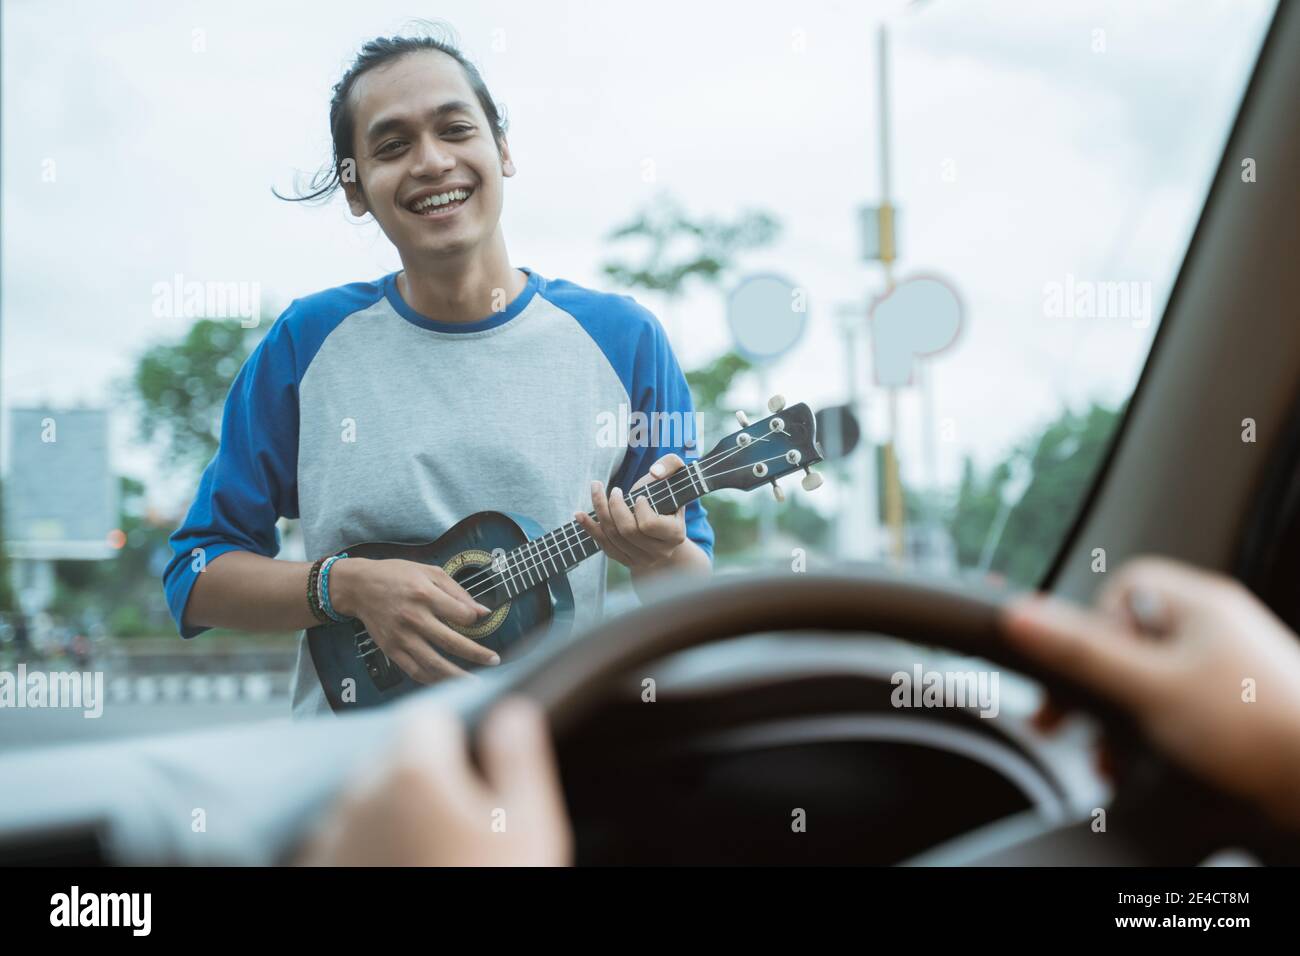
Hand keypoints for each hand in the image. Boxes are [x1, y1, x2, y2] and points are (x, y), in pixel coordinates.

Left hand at [296, 696, 572, 865]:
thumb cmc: (489, 885)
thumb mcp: (529, 824)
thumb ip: (518, 756)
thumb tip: (512, 711)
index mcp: (415, 772)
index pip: (427, 717)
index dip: (456, 734)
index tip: (473, 764)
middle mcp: (361, 796)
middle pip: (392, 758)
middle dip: (422, 775)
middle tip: (460, 820)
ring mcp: (333, 837)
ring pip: (364, 800)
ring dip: (390, 812)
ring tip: (429, 853)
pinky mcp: (319, 869)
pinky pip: (342, 841)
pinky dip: (365, 847)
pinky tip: (397, 867)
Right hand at [328, 557, 497, 683]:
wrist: (359, 586)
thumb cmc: (397, 575)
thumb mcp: (429, 572)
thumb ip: (458, 592)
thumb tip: (483, 612)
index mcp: (425, 594)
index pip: (460, 615)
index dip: (475, 619)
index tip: (481, 621)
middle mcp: (413, 617)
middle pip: (451, 642)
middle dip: (476, 654)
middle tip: (495, 661)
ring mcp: (401, 637)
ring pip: (433, 663)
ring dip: (457, 676)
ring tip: (477, 684)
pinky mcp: (391, 649)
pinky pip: (415, 671)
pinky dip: (433, 680)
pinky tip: (448, 683)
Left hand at [574, 453, 687, 571]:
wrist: (666, 525)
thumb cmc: (668, 496)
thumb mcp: (676, 477)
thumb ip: (670, 464)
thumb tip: (654, 472)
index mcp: (675, 535)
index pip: (649, 524)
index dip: (640, 508)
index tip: (639, 497)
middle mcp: (660, 552)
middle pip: (628, 531)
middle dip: (615, 506)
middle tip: (615, 490)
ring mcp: (643, 560)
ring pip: (613, 537)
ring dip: (600, 511)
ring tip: (596, 489)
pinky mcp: (627, 561)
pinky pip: (604, 545)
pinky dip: (589, 528)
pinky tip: (578, 514)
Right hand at [1002, 556, 1299, 830]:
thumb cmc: (1255, 728)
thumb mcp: (1149, 687)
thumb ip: (1081, 652)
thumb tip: (1018, 615)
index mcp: (1199, 604)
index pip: (1124, 589)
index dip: (1094, 627)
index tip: (1086, 670)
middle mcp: (1215, 628)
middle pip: (1130, 639)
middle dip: (1099, 685)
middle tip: (1071, 722)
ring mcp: (1228, 669)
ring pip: (1150, 680)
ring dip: (1120, 718)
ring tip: (1110, 755)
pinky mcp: (1236, 709)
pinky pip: (1175, 708)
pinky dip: (1151, 735)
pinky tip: (1144, 765)